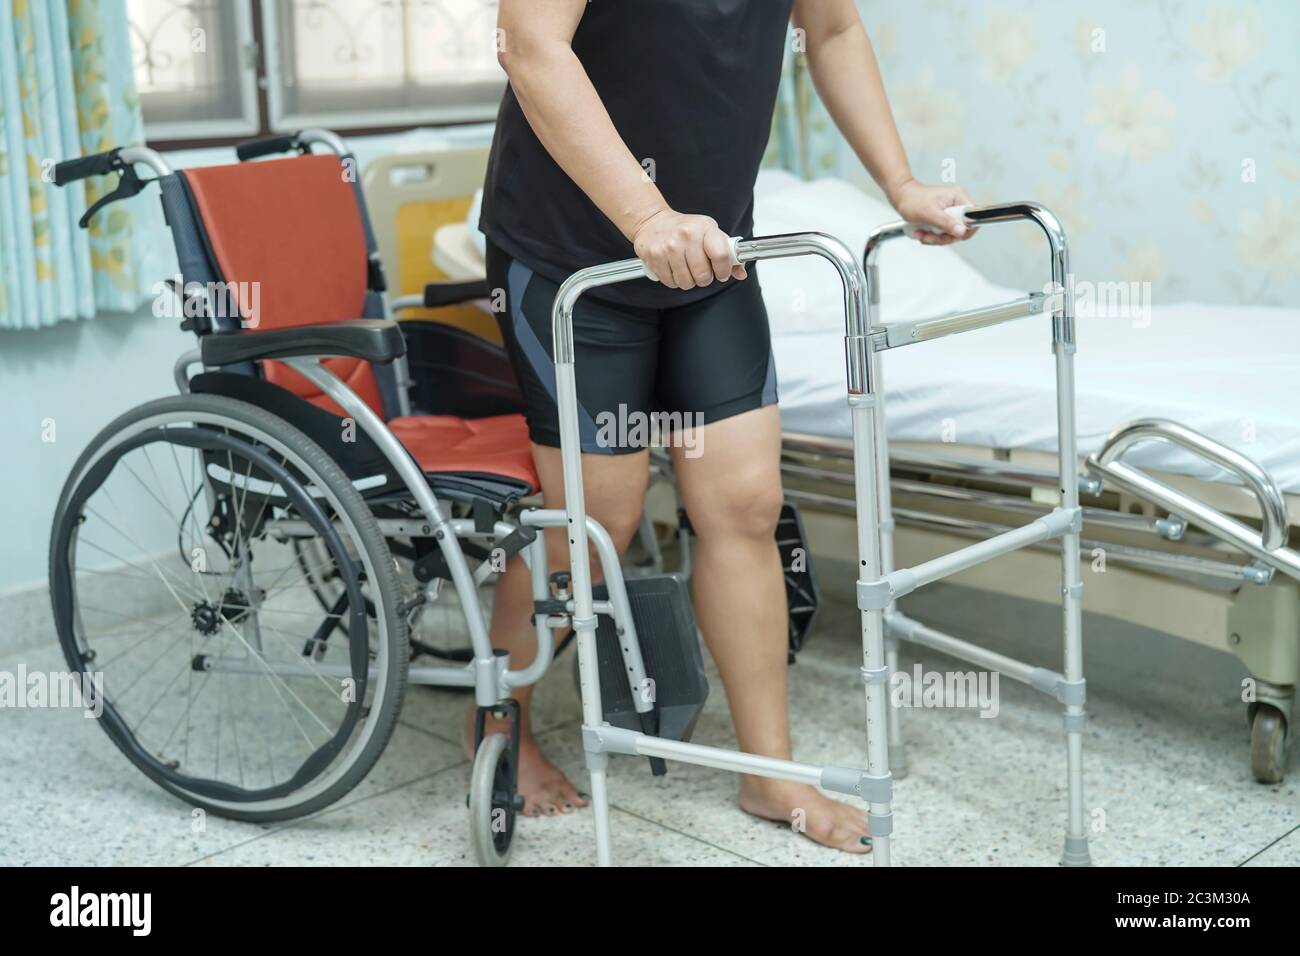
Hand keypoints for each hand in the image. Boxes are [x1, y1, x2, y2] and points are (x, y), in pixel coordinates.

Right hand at [632, 209, 746, 288]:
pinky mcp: (655, 257)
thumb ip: (727, 253)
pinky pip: (671, 282)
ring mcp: (669, 247)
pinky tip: (674, 268)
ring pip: (687, 282)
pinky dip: (675, 280)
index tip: (722, 273)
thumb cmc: (685, 229)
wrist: (653, 222)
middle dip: (705, 278)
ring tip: (686, 268)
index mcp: (704, 228)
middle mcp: (687, 235)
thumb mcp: (709, 234)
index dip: (724, 270)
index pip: (721, 255)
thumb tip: (741, 273)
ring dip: (689, 280)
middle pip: (703, 275)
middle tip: (701, 270)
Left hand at [889, 179, 977, 245]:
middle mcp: (957, 204)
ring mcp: (951, 212)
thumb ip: (946, 223)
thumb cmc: (912, 200)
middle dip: (944, 237)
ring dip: (935, 238)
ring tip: (922, 233)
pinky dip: (933, 237)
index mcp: (958, 197)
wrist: (901, 198)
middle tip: (929, 235)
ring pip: (952, 234)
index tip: (950, 234)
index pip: (974, 216)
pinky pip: (944, 234)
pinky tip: (922, 232)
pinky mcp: (945, 219)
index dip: (965, 229)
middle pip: (962, 229)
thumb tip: (962, 231)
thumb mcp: (929, 213)